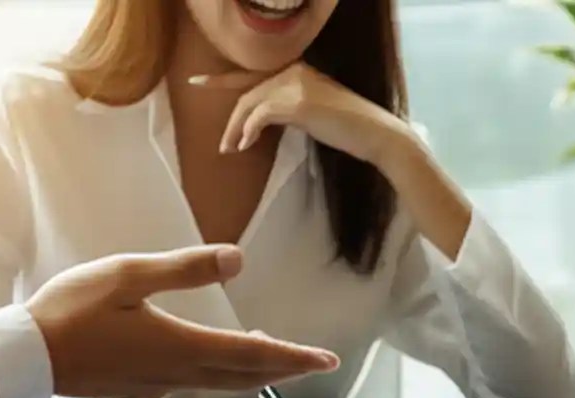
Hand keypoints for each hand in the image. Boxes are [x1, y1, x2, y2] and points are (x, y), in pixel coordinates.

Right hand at [25, 246, 338, 397]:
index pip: (254, 353)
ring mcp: (160, 382)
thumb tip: (238, 259)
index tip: (329, 359)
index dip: (295, 356)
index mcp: (182, 345)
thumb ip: (184, 268)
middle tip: (319, 364)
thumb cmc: (69, 313)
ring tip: (280, 359)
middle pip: (247, 374)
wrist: (24, 361)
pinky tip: (221, 360)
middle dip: (287, 368)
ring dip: (257, 371)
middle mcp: (179, 371)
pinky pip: (199, 380)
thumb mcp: (128, 275)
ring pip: (224, 380)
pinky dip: (225, 372)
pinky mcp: (142, 384)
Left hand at [189, 63, 414, 167]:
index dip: (222, 79)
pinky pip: (260, 115)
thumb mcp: (313, 114)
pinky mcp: (298, 102)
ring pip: (250, 104)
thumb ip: (289, 109)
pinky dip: (248, 130)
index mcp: (297, 69)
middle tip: (223, 146)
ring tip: (231, 150)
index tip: (198, 83)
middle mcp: (294, 70)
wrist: (375, 135)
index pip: (253, 74)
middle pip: (248, 93)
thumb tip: (263, 122)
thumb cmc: (349, 131)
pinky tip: (245, 144)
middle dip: (231, 121)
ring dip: (236, 130)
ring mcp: (295, 83)